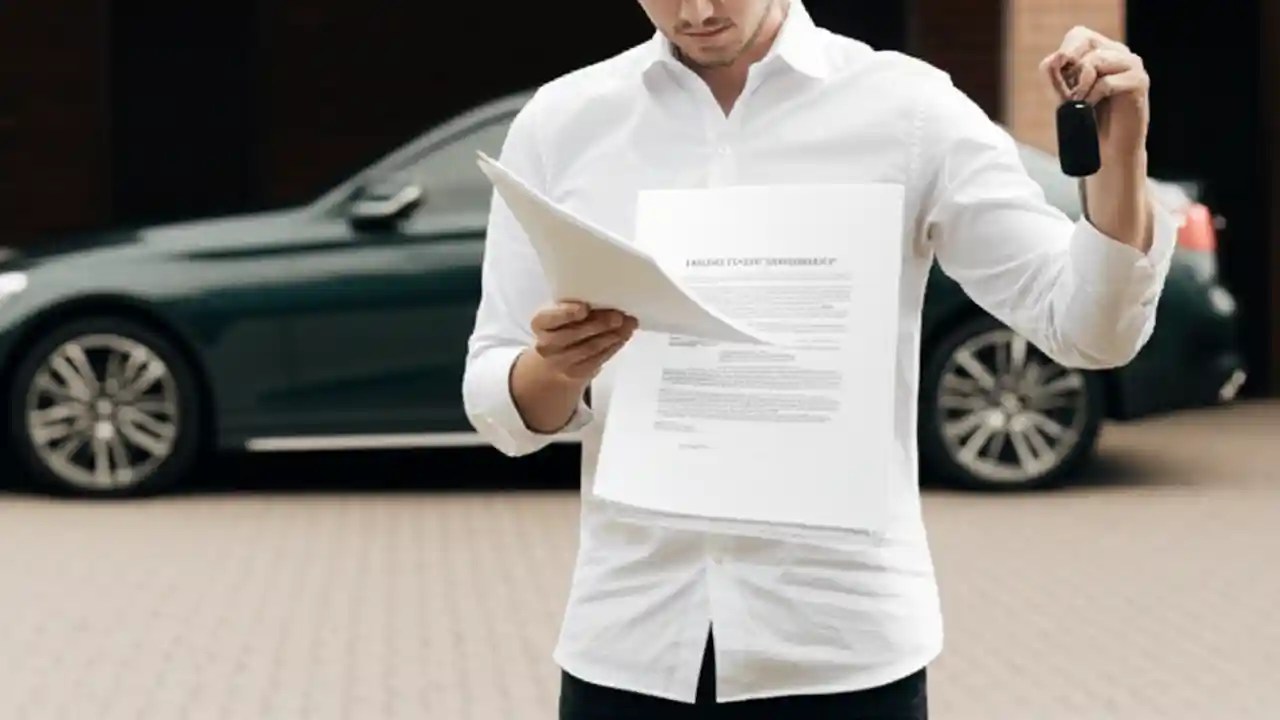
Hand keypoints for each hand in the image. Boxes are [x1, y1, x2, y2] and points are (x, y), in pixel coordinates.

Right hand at [529, 301, 636, 381]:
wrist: (556, 358)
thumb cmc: (564, 326)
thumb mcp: (564, 311)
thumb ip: (579, 307)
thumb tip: (610, 301)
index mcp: (540, 323)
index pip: (550, 318)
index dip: (567, 313)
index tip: (584, 308)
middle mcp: (546, 344)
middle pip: (574, 334)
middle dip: (599, 324)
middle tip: (618, 316)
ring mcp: (560, 362)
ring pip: (590, 347)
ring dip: (612, 335)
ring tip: (628, 324)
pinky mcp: (576, 374)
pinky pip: (598, 359)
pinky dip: (613, 346)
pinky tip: (623, 337)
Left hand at [1040, 26, 1149, 160]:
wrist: (1107, 151)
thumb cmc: (1084, 122)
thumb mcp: (1061, 94)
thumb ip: (1052, 75)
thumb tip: (1055, 58)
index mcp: (1100, 51)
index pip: (1078, 35)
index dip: (1064, 54)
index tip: (1061, 82)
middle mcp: (1118, 53)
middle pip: (1086, 43)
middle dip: (1070, 70)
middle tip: (1070, 95)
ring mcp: (1131, 65)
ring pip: (1095, 61)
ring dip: (1080, 85)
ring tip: (1080, 104)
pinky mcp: (1139, 82)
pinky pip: (1106, 82)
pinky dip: (1091, 97)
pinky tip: (1089, 108)